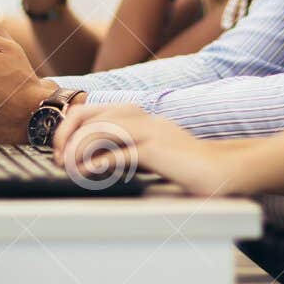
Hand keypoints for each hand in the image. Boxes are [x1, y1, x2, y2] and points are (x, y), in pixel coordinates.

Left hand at [52, 104, 249, 196]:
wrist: (224, 169)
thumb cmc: (188, 165)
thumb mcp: (150, 152)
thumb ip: (123, 149)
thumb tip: (89, 158)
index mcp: (139, 116)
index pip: (92, 109)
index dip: (69, 127)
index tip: (61, 150)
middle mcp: (142, 118)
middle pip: (91, 114)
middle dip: (67, 135)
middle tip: (59, 158)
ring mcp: (150, 131)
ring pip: (101, 130)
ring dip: (78, 149)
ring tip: (68, 167)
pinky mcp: (157, 150)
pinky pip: (119, 152)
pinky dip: (96, 162)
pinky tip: (85, 173)